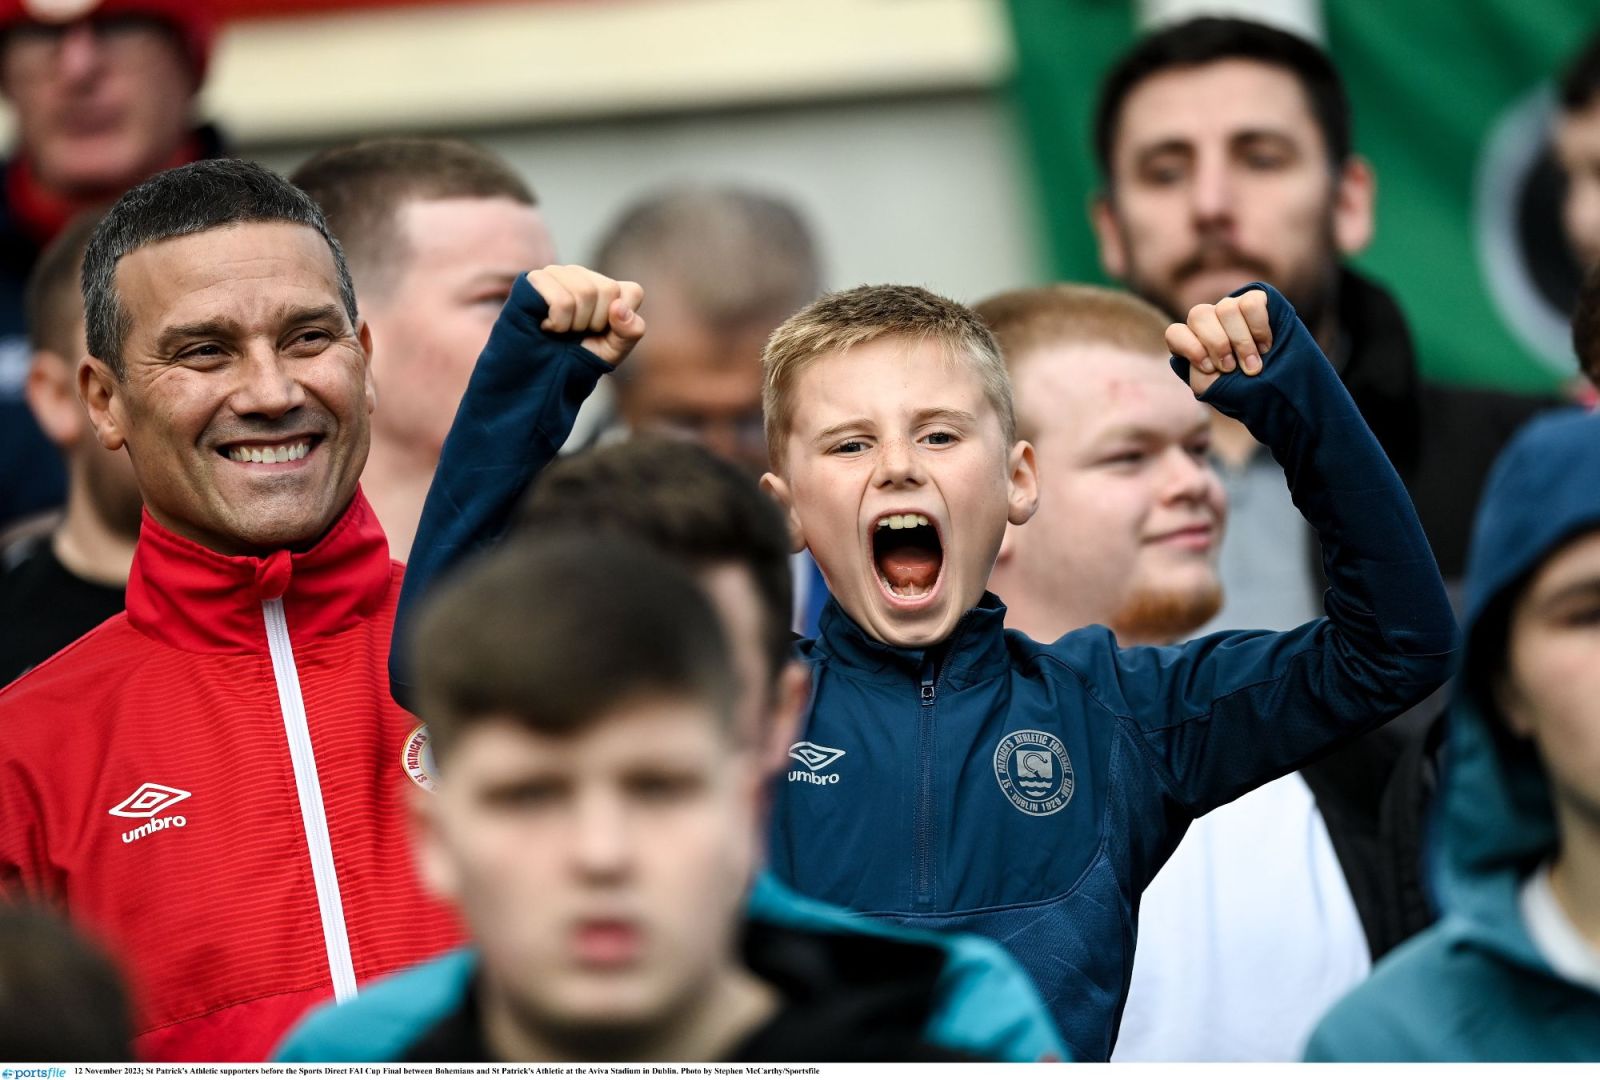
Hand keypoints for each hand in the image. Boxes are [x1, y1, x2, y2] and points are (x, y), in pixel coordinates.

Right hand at [527, 264, 645, 367]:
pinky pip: (561, 300)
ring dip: (574, 324)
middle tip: (577, 332)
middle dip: (594, 322)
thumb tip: (619, 307)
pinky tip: (546, 325)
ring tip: (561, 329)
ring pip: (584, 292)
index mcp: (607, 288)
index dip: (621, 322)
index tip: (603, 332)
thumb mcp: (614, 351)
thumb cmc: (579, 356)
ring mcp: (559, 273)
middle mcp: (583, 275)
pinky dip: (557, 323)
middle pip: (607, 289)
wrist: (543, 371)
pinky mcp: (537, 278)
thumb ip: (630, 331)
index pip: (632, 292)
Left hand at [1165, 290, 1272, 395]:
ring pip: (1226, 308)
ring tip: (1252, 365)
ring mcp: (1230, 308)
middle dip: (1217, 344)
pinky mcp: (1255, 300)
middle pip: (1198, 314)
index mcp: (1191, 340)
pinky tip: (1265, 347)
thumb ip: (1201, 374)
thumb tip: (1206, 358)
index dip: (1191, 349)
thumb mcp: (1213, 388)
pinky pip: (1251, 303)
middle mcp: (1207, 320)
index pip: (1175, 333)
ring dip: (1241, 341)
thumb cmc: (1236, 389)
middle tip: (1231, 368)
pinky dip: (1259, 328)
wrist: (1271, 390)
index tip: (1210, 369)